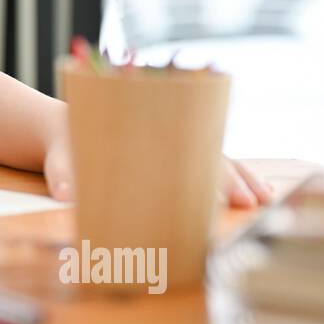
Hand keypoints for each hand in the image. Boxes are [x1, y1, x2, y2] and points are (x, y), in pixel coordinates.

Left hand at [39, 114, 274, 208]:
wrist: (61, 120)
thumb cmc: (62, 142)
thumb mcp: (58, 156)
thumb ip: (62, 175)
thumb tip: (63, 194)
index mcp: (138, 132)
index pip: (177, 154)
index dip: (200, 176)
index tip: (220, 196)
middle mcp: (161, 131)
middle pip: (204, 153)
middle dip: (229, 178)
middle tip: (252, 203)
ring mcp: (171, 137)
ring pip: (215, 154)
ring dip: (241, 176)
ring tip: (265, 198)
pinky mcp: (173, 145)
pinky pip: (210, 156)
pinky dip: (234, 172)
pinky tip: (256, 189)